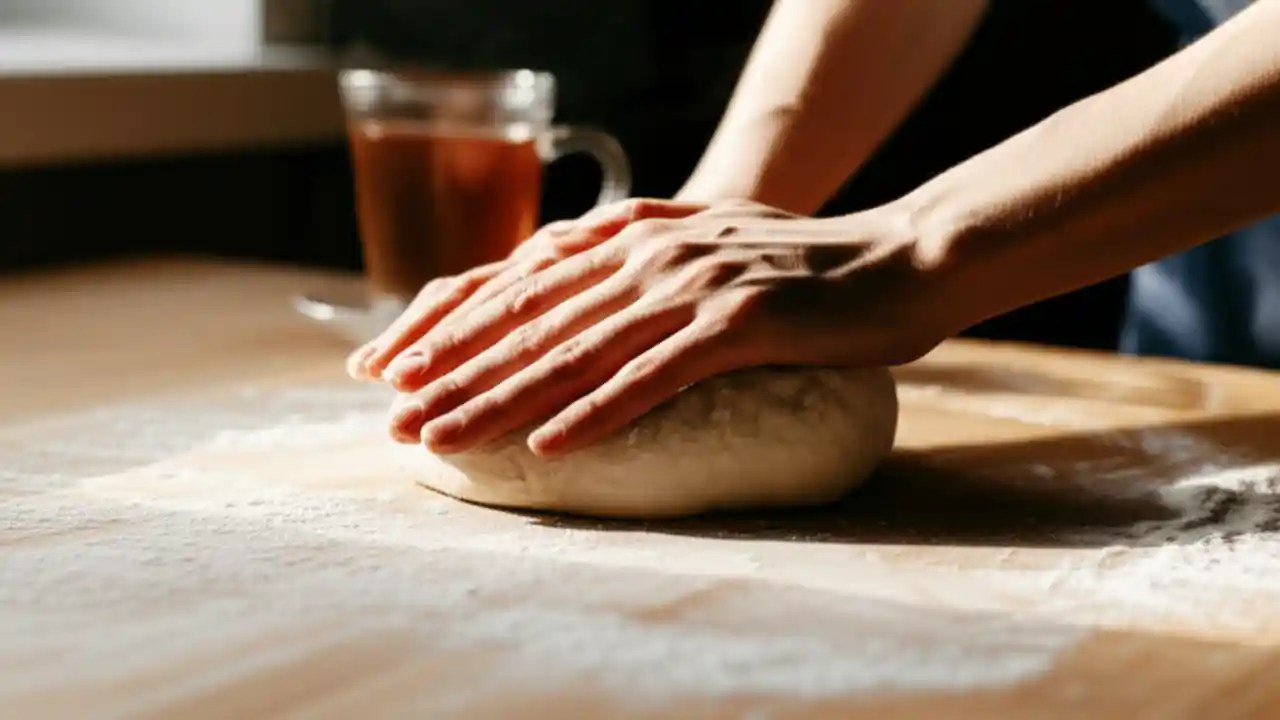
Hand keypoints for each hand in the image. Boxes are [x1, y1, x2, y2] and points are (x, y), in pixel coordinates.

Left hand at [378, 198, 950, 456]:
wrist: (903, 254)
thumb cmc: (803, 266)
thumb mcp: (705, 245)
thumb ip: (638, 256)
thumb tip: (572, 280)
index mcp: (634, 237)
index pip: (520, 283)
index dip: (453, 326)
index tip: (394, 368)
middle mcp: (650, 254)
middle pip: (532, 320)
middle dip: (455, 373)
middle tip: (396, 419)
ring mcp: (693, 284)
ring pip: (576, 350)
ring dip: (503, 399)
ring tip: (444, 440)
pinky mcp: (741, 323)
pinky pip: (655, 375)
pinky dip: (601, 412)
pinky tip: (553, 447)